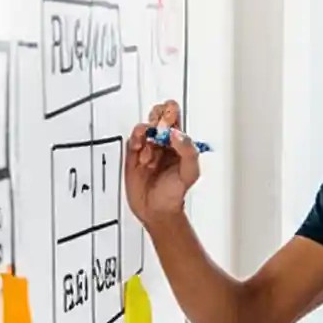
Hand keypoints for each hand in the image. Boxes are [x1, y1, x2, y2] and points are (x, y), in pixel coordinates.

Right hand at [125, 100, 200, 226]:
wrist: (158, 210)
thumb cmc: (176, 192)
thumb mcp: (190, 172)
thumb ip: (188, 151)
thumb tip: (177, 134)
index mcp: (178, 143)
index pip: (175, 118)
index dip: (171, 112)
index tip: (169, 115)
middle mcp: (162, 143)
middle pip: (158, 117)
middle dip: (157, 116)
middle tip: (158, 125)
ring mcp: (147, 148)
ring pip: (143, 127)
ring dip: (146, 131)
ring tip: (150, 146)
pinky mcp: (133, 156)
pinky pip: (132, 141)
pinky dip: (135, 140)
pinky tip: (140, 148)